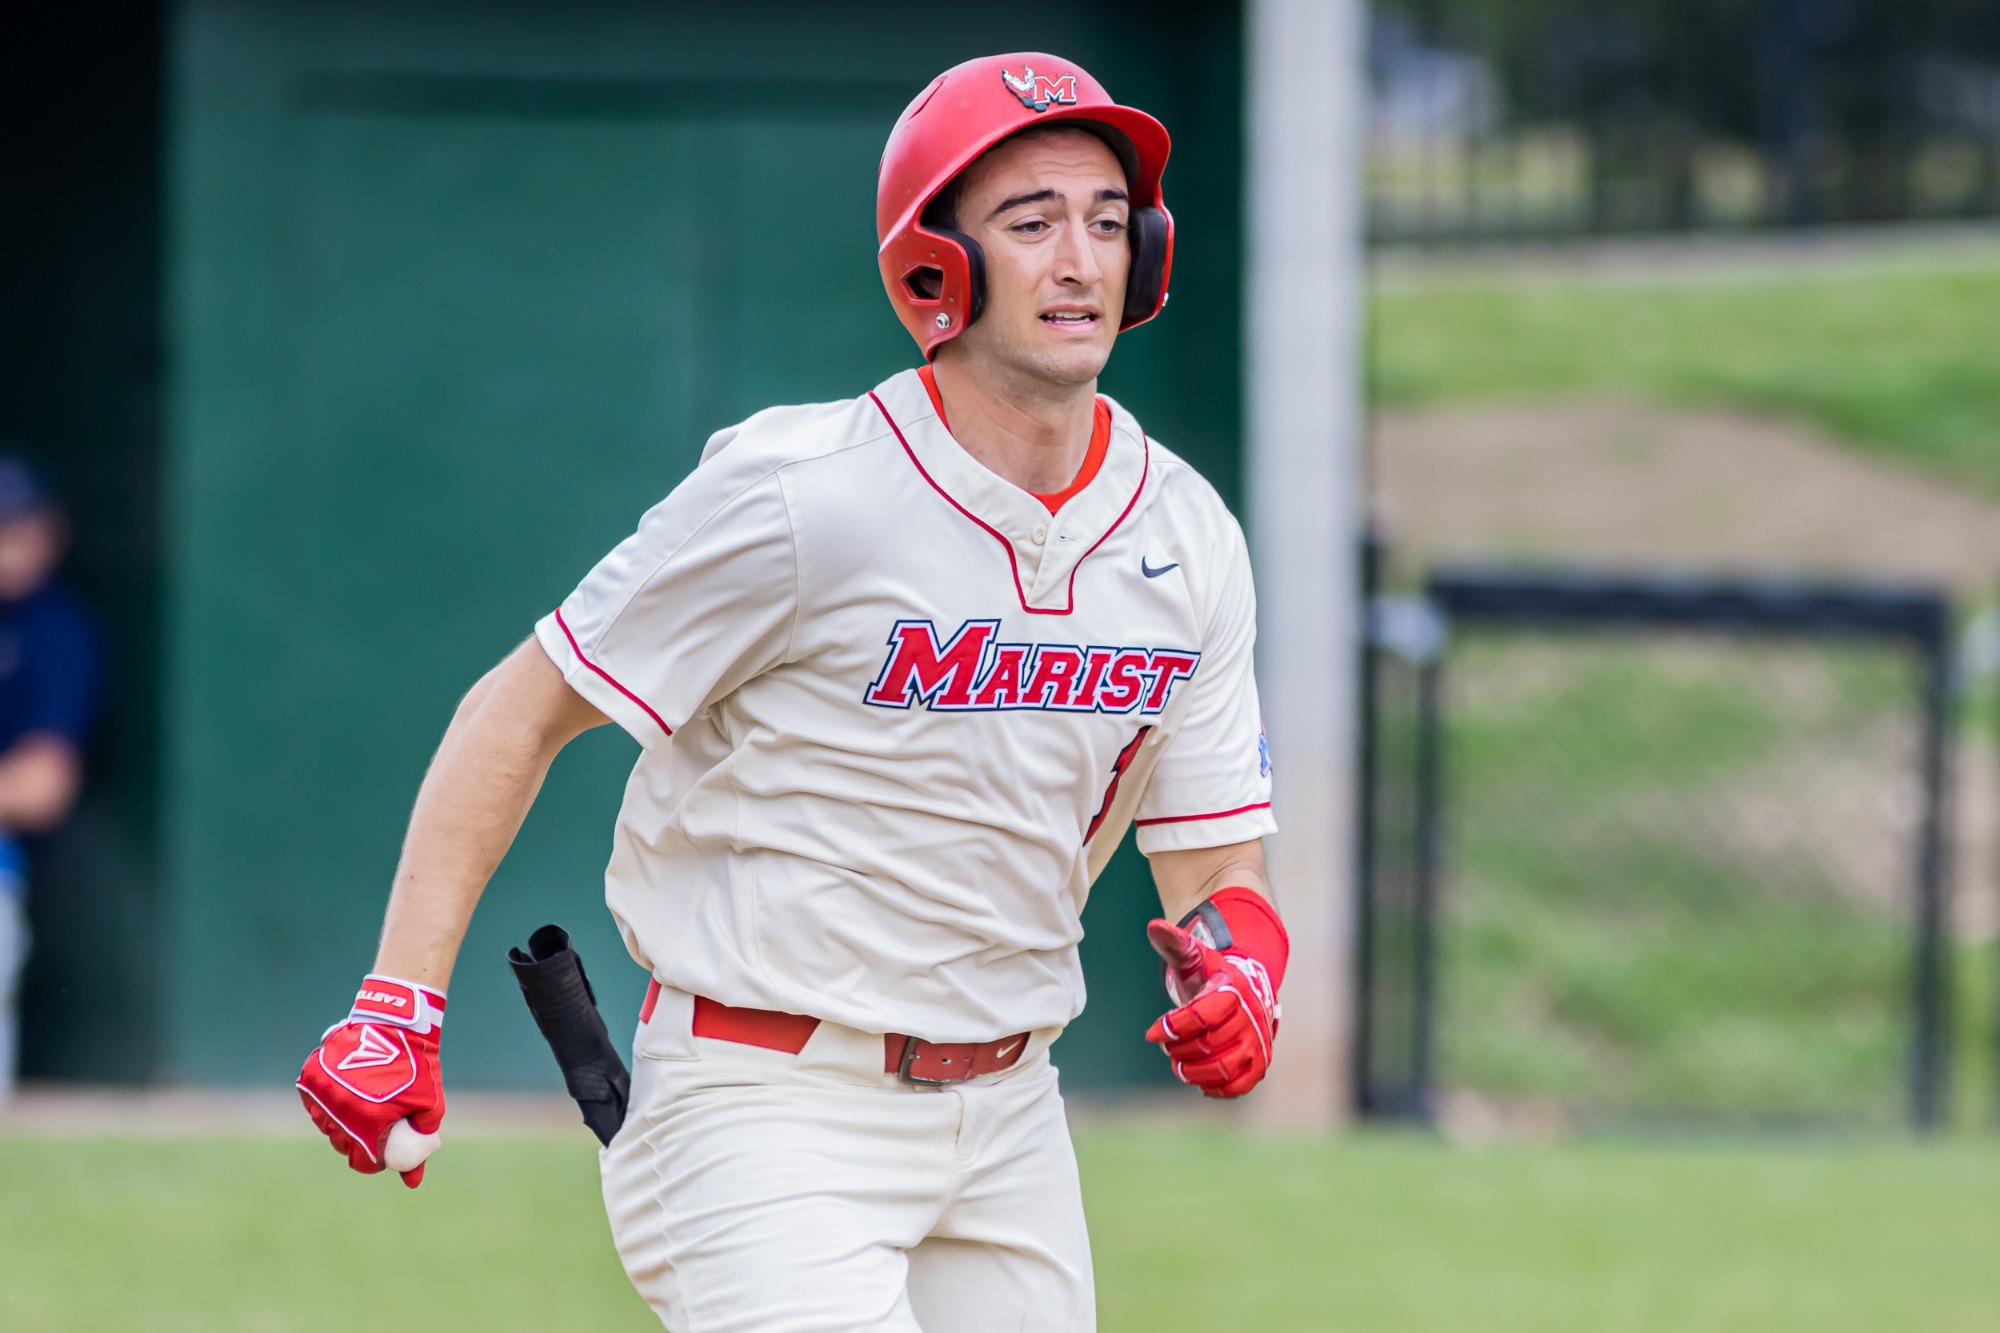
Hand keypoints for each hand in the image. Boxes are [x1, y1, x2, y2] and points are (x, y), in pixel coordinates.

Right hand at [296, 976, 446, 1186]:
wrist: (395, 1022)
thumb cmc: (417, 1066)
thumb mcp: (429, 1106)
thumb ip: (420, 1144)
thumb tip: (412, 1181)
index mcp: (365, 1124)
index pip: (363, 1162)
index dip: (376, 1161)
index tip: (384, 1151)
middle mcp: (337, 1113)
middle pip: (342, 1144)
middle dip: (358, 1142)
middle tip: (374, 1127)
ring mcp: (321, 1095)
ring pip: (326, 1125)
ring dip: (341, 1122)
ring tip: (362, 1105)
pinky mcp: (310, 1078)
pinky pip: (315, 1103)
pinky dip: (329, 1103)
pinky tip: (347, 1093)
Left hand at [1143, 919, 1278, 1098]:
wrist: (1245, 991)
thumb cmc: (1212, 976)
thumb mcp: (1194, 956)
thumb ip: (1174, 942)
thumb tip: (1153, 926)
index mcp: (1233, 990)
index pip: (1201, 1015)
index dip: (1172, 1027)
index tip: (1151, 1033)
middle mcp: (1250, 1018)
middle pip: (1208, 1045)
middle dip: (1178, 1049)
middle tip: (1166, 1045)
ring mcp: (1257, 1043)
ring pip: (1222, 1069)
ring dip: (1192, 1071)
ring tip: (1178, 1064)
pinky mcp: (1259, 1065)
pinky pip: (1239, 1086)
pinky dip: (1216, 1089)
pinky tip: (1199, 1080)